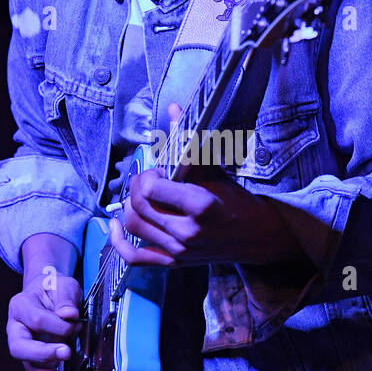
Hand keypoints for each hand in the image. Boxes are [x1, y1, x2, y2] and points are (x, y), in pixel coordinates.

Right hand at [6, 270, 81, 370]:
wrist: (48, 292)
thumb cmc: (55, 289)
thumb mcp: (63, 284)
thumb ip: (65, 297)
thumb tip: (69, 315)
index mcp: (20, 307)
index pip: (36, 319)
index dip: (57, 323)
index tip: (75, 321)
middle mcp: (16, 331)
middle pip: (21, 348)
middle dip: (43, 353)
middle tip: (65, 351)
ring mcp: (25, 351)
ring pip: (30, 370)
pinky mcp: (36, 364)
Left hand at [108, 104, 304, 268]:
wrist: (257, 236)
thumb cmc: (236, 200)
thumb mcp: (213, 169)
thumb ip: (187, 142)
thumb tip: (172, 108)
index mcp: (199, 205)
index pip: (150, 189)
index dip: (148, 175)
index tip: (160, 171)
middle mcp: (186, 231)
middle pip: (138, 206)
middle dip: (137, 187)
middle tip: (149, 179)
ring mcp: (179, 250)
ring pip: (134, 226)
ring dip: (129, 206)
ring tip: (141, 196)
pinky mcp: (174, 262)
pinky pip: (135, 259)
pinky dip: (119, 243)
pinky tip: (115, 226)